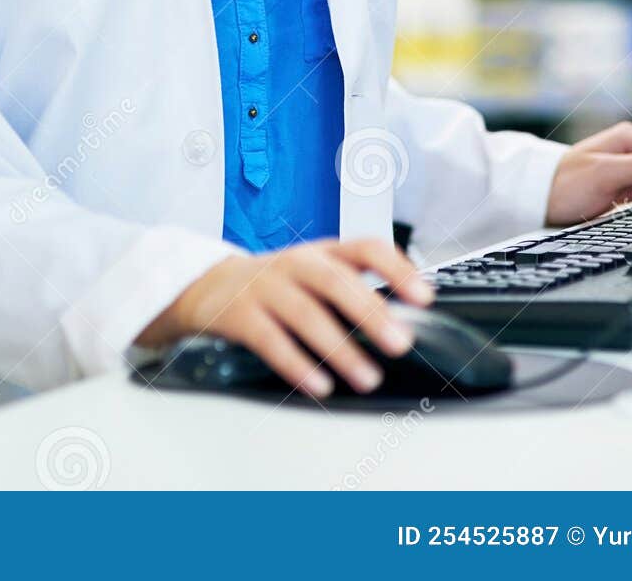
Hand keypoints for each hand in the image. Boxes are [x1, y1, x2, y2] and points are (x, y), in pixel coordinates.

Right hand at [134, 237, 434, 399]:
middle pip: (334, 280)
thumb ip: (354, 290)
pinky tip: (320, 385)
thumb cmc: (276, 284)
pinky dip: (297, 364)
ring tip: (367, 377)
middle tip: (400, 343)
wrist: (207, 284)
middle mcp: (296, 263)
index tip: (423, 295)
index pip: (365, 247)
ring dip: (339, 348)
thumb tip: (406, 321)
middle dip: (370, 311)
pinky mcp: (240, 314)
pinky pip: (270, 340)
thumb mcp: (315, 275)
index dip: (396, 268)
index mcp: (322, 252)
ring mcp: (265, 286)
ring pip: (305, 313)